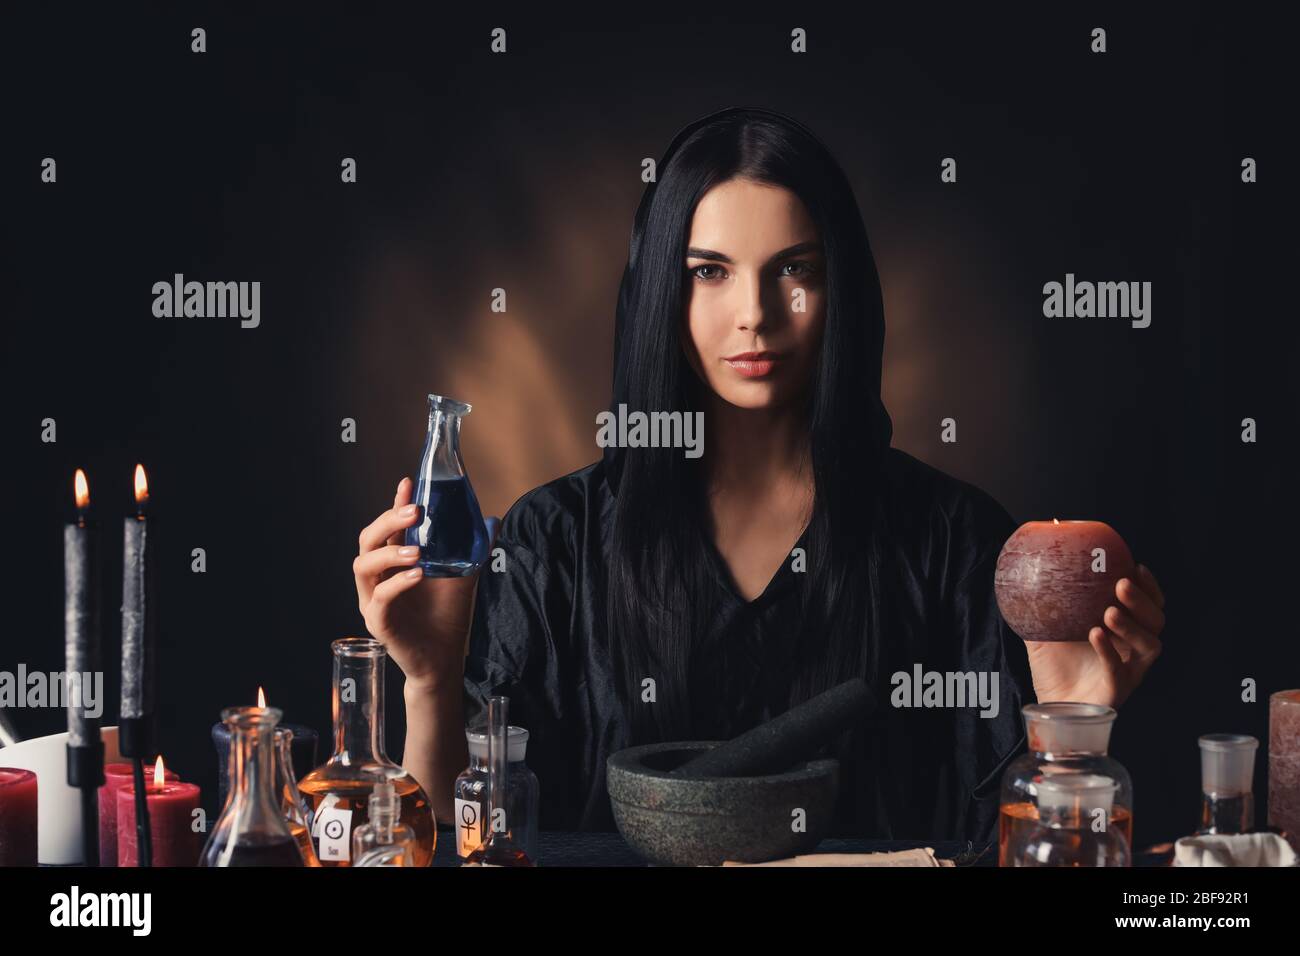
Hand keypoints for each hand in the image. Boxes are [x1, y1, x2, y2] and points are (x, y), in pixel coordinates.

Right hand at [353, 477, 498, 690]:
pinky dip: (397, 583)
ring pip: (363, 566)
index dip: (395, 504)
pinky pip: (380, 599)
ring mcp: (373, 600)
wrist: (444, 659)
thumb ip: (472, 548)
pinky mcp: (378, 623)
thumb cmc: (446, 616)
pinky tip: (417, 575)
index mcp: (393, 563)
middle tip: (414, 512)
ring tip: (417, 549)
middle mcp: (377, 578)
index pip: (387, 527)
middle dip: (388, 521)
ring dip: (389, 552)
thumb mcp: (463, 576)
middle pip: (367, 541)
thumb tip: (491, 519)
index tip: (409, 483)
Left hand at [1024, 563, 1165, 708]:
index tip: (1135, 566)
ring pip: (1149, 645)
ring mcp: (1129, 670)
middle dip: (1143, 601)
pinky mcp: (1118, 690)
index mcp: (1123, 631)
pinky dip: (1109, 651)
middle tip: (1122, 584)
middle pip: (1155, 621)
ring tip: (1110, 612)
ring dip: (1131, 625)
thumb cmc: (1054, 668)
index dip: (1148, 586)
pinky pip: (1119, 670)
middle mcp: (1133, 649)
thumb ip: (1042, 606)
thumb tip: (1023, 576)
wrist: (1050, 706)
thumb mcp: (1045, 630)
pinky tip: (1095, 635)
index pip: (1148, 605)